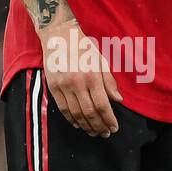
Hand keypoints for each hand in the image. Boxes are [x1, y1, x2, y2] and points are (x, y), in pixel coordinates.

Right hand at [37, 17, 122, 136]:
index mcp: (92, 76)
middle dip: (99, 126)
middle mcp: (77, 83)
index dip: (109, 119)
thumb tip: (118, 100)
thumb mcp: (101, 61)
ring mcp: (63, 86)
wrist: (59, 36)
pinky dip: (71, 119)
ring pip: (75, 113)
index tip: (114, 127)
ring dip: (86, 126)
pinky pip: (63, 109)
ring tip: (93, 132)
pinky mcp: (53, 87)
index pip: (102, 105)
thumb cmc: (84, 48)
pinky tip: (79, 124)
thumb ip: (109, 82)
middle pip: (89, 112)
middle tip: (105, 133)